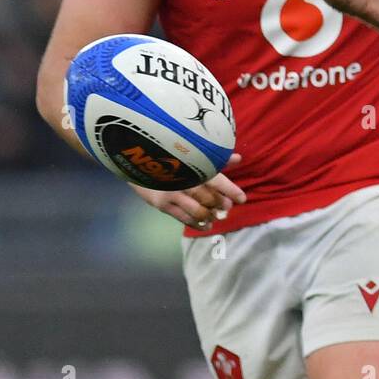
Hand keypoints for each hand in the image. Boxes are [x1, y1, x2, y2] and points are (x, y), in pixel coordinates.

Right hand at [129, 152, 246, 230]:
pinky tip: (205, 226)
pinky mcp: (162, 204)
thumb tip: (238, 158)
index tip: (242, 199)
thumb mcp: (190, 153)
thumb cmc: (168, 153)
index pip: (217, 180)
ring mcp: (172, 194)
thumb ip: (215, 159)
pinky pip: (182, 218)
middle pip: (208, 197)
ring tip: (216, 218)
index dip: (231, 190)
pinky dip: (196, 224)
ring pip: (197, 211)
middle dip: (220, 204)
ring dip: (209, 216)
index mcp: (193, 166)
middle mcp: (183, 180)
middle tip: (227, 208)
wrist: (135, 158)